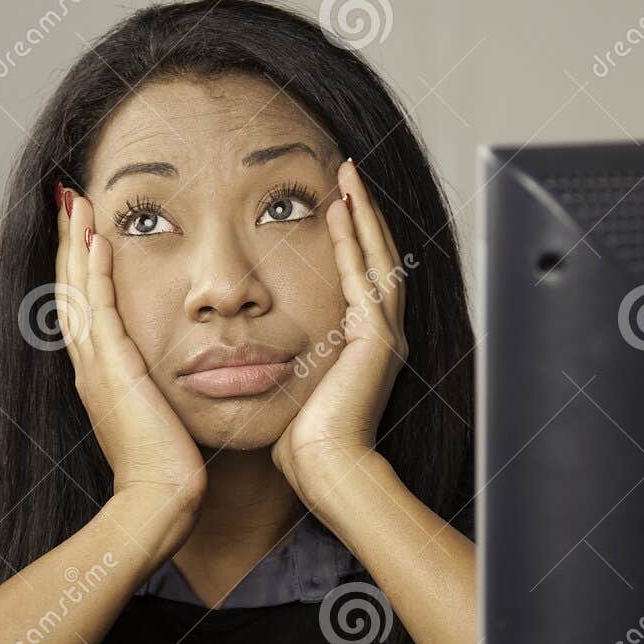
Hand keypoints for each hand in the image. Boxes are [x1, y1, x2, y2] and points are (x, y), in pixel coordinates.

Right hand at [54, 185, 206, 526]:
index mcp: (101, 375)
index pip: (86, 306)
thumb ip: (160, 393)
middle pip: (71, 289)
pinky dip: (96, 272)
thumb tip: (172, 382)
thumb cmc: (170, 471)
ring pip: (79, 290)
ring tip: (76, 201)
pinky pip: (100, 309)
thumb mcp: (162, 419)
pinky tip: (98, 239)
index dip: (80, 266)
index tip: (83, 228)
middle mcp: (90, 366)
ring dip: (76, 242)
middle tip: (68, 198)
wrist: (160, 503)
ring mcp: (97, 367)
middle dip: (68, 242)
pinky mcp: (113, 370)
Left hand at [271, 159, 408, 509]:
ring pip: (378, 258)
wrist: (327, 471)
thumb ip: (292, 360)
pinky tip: (338, 210)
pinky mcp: (377, 339)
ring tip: (348, 176)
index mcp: (366, 344)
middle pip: (378, 257)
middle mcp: (383, 335)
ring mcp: (385, 335)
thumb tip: (259, 351)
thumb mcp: (296, 387)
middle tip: (348, 172)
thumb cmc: (305, 444)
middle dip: (364, 213)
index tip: (334, 202)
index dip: (351, 236)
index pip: (361, 275)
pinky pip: (365, 276)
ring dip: (363, 214)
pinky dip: (353, 240)